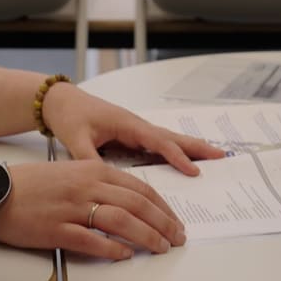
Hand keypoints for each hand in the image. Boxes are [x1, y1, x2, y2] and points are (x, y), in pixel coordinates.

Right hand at [0, 160, 189, 259]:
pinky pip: (92, 241)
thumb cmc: (32, 185)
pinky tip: (125, 255)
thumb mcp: (71, 173)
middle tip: (177, 239)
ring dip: (146, 236)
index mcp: (92, 169)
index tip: (174, 221)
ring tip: (160, 248)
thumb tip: (131, 204)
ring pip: (121, 221)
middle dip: (163, 223)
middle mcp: (86, 186)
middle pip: (137, 204)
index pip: (139, 187)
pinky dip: (113, 249)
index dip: (162, 206)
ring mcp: (72, 208)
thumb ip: (100, 184)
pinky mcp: (57, 230)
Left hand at [40, 83, 225, 175]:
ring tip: (213, 156)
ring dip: (190, 147)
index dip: (176, 157)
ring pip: (168, 139)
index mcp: (127, 124)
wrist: (60, 102)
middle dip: (196, 147)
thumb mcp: (75, 139)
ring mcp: (135, 130)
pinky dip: (174, 151)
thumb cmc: (69, 115)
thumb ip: (88, 158)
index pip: (158, 141)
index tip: (193, 170)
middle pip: (172, 137)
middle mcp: (136, 125)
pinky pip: (158, 144)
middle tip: (220, 156)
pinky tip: (183, 159)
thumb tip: (101, 178)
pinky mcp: (131, 135)